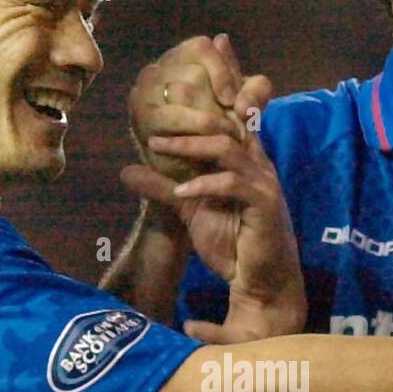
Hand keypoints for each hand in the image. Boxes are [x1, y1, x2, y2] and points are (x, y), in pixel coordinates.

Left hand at [120, 127, 305, 342]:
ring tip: (158, 149)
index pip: (226, 123)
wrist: (259, 283)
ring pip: (227, 149)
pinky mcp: (265, 203)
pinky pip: (232, 184)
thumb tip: (127, 171)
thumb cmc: (231, 246)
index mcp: (245, 162)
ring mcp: (264, 183)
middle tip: (155, 127)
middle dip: (189, 122)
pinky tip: (180, 193)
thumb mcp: (189, 210)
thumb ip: (163, 189)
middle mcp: (258, 166)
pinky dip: (204, 185)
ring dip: (190, 147)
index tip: (164, 108)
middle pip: (224, 126)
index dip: (200, 110)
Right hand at [129, 34, 271, 183]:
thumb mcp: (245, 105)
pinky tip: (206, 144)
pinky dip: (193, 130)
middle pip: (193, 75)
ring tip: (226, 138)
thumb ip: (255, 91)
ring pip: (181, 93)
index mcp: (181, 57)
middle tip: (237, 129)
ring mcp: (144, 93)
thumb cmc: (221, 125)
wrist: (194, 166)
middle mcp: (157, 70)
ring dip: (209, 119)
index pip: (202, 47)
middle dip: (218, 104)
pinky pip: (169, 118)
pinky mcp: (142, 119)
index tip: (233, 100)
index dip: (222, 72)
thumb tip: (241, 98)